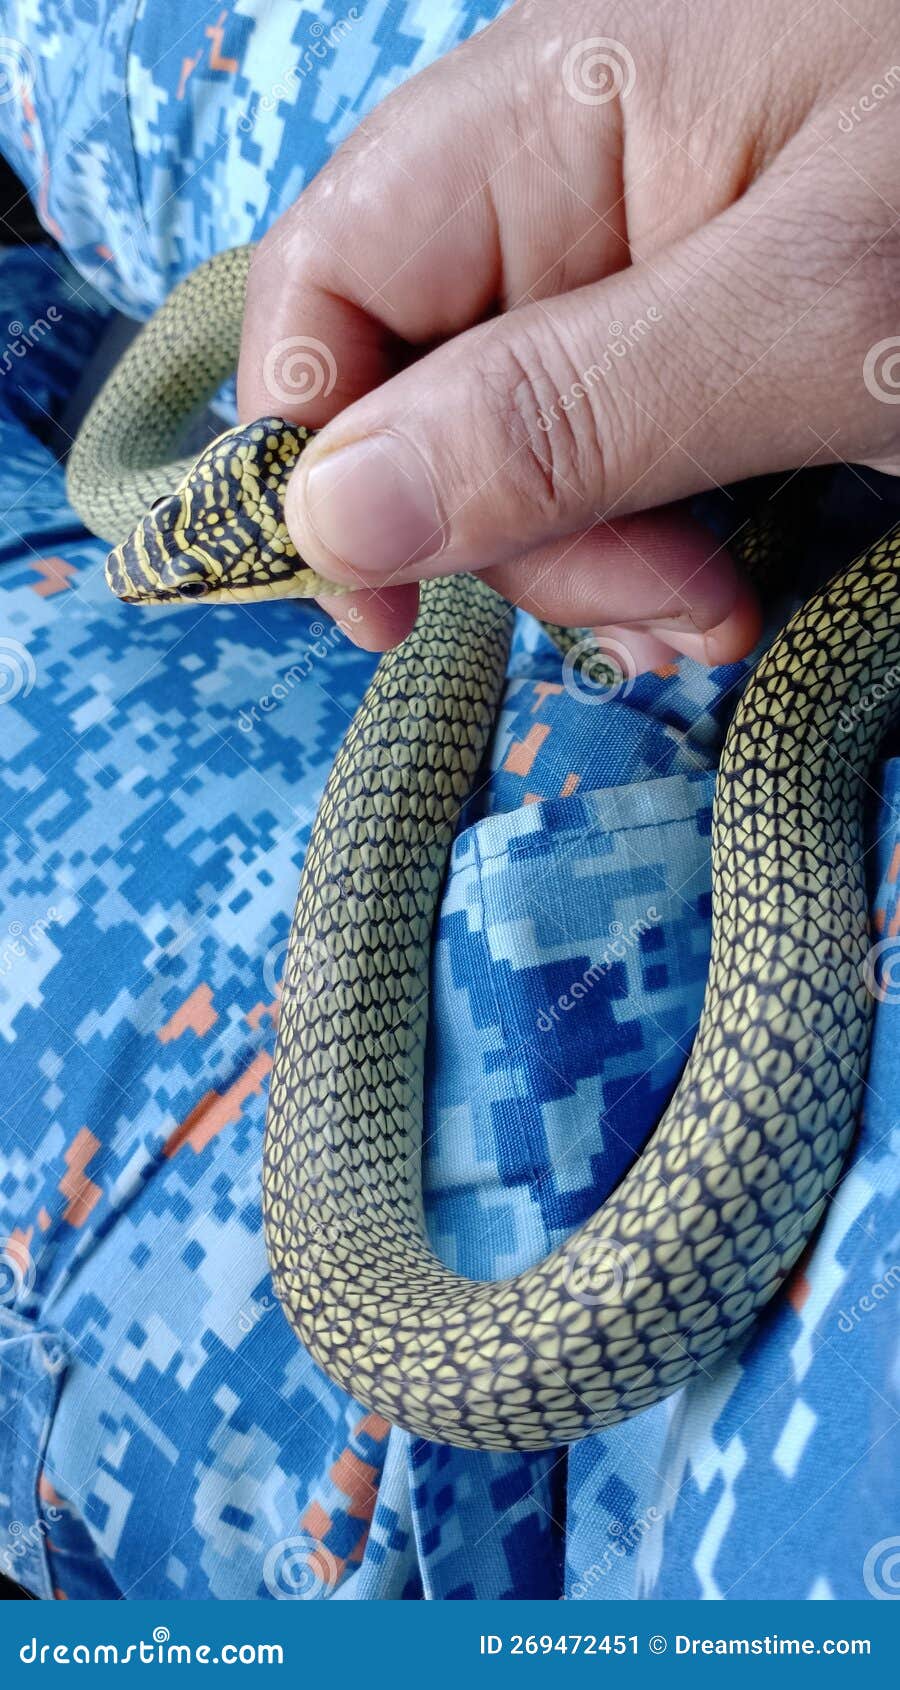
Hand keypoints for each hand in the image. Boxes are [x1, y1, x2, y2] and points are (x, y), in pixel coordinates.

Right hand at [238, 0, 899, 658]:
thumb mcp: (812, 320)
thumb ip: (564, 412)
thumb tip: (332, 511)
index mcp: (556, 111)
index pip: (326, 284)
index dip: (321, 453)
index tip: (393, 606)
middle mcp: (573, 173)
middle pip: (420, 389)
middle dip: (513, 536)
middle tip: (664, 613)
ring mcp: (646, 253)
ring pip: (515, 443)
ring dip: (592, 561)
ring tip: (716, 612)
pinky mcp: (712, 324)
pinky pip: (615, 453)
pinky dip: (652, 543)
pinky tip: (726, 583)